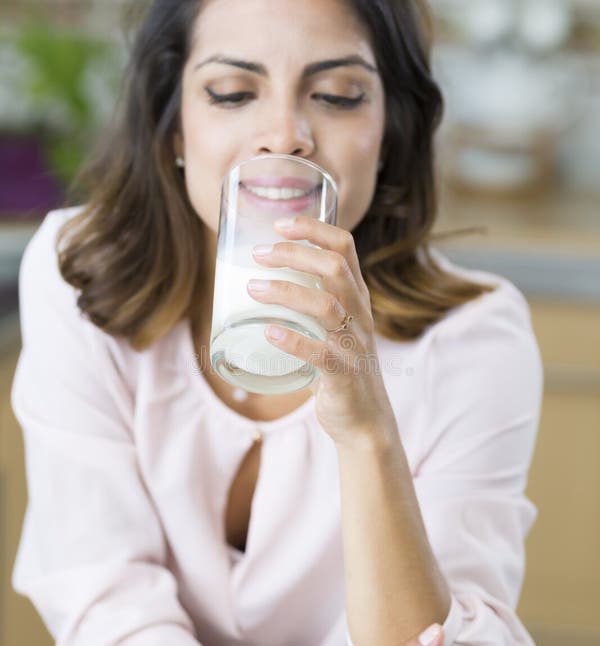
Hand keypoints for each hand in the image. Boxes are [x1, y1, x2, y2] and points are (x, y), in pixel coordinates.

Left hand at [248, 215, 394, 443]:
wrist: (365, 421)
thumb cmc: (340, 368)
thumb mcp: (332, 327)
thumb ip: (310, 303)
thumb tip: (259, 281)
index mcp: (356, 297)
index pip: (344, 247)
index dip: (313, 228)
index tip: (279, 224)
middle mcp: (359, 315)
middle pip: (334, 268)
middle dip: (294, 253)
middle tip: (258, 254)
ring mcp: (353, 344)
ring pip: (326, 306)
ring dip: (286, 292)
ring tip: (252, 289)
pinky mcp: (344, 374)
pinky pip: (320, 353)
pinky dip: (293, 340)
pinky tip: (268, 332)